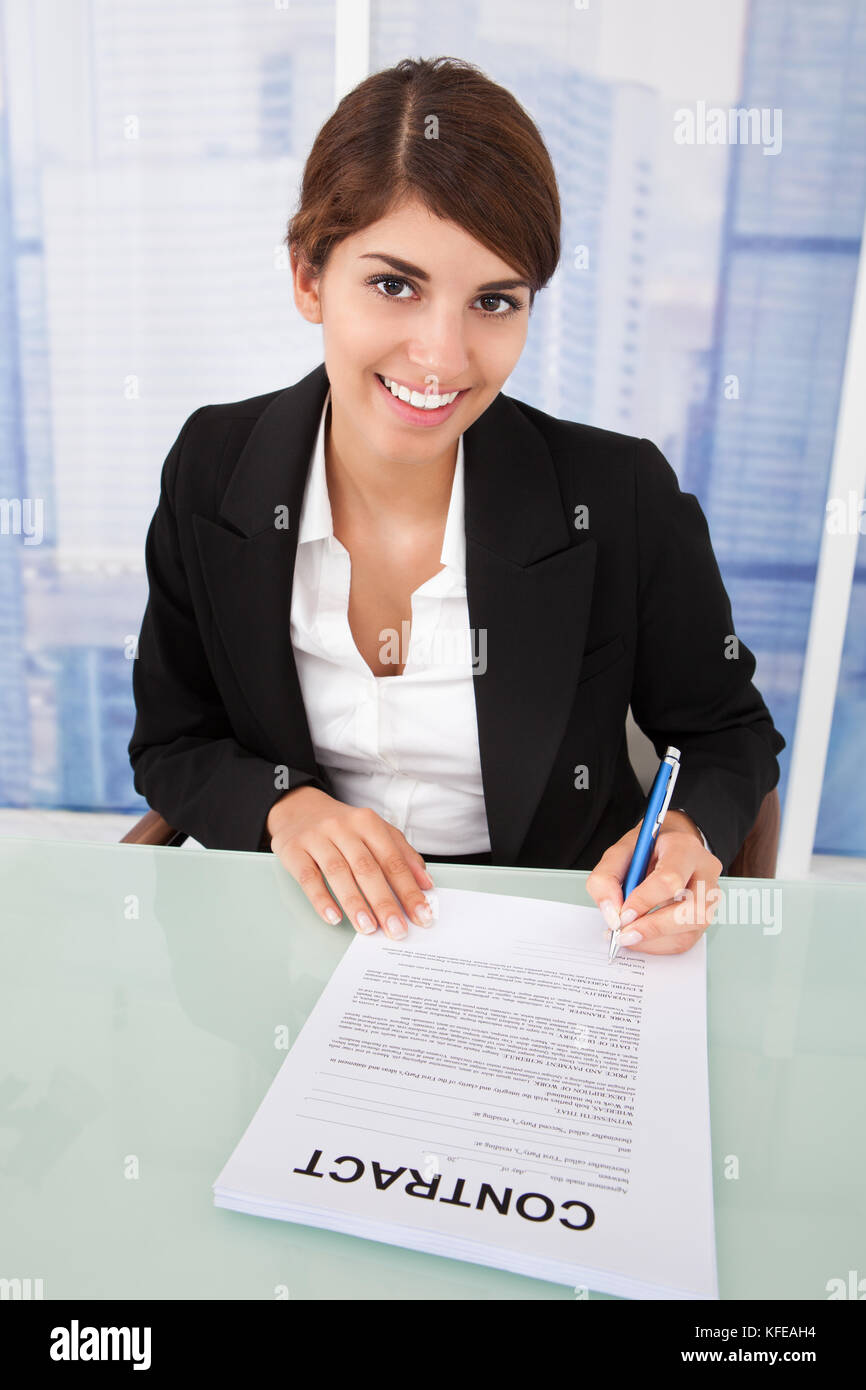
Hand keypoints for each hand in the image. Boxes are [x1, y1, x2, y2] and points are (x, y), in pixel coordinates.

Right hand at [266, 786, 435, 939]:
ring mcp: (317, 838)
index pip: (393, 860)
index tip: (422, 915)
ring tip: (368, 928)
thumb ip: (402, 854)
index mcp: (368, 823)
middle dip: (384, 901)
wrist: (298, 807)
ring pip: (338, 873)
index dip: (409, 889)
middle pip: (367, 868)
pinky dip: (321, 899)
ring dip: (355, 903)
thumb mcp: (375, 831)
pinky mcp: (293, 850)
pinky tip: (333, 917)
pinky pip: (308, 877)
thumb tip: (426, 884)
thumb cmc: (343, 827)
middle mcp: (343, 828)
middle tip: (397, 929)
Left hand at [585, 810, 723, 954]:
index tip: (621, 915)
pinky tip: (641, 936)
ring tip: (629, 935)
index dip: (644, 902)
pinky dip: (659, 944)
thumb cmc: (647, 850)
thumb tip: (612, 915)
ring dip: (655, 940)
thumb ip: (606, 879)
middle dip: (653, 928)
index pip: (670, 880)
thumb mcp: (619, 853)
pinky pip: (687, 940)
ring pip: (691, 930)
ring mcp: (711, 895)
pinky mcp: (706, 915)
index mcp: (683, 848)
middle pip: (692, 910)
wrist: (668, 846)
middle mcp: (705, 871)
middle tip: (624, 933)